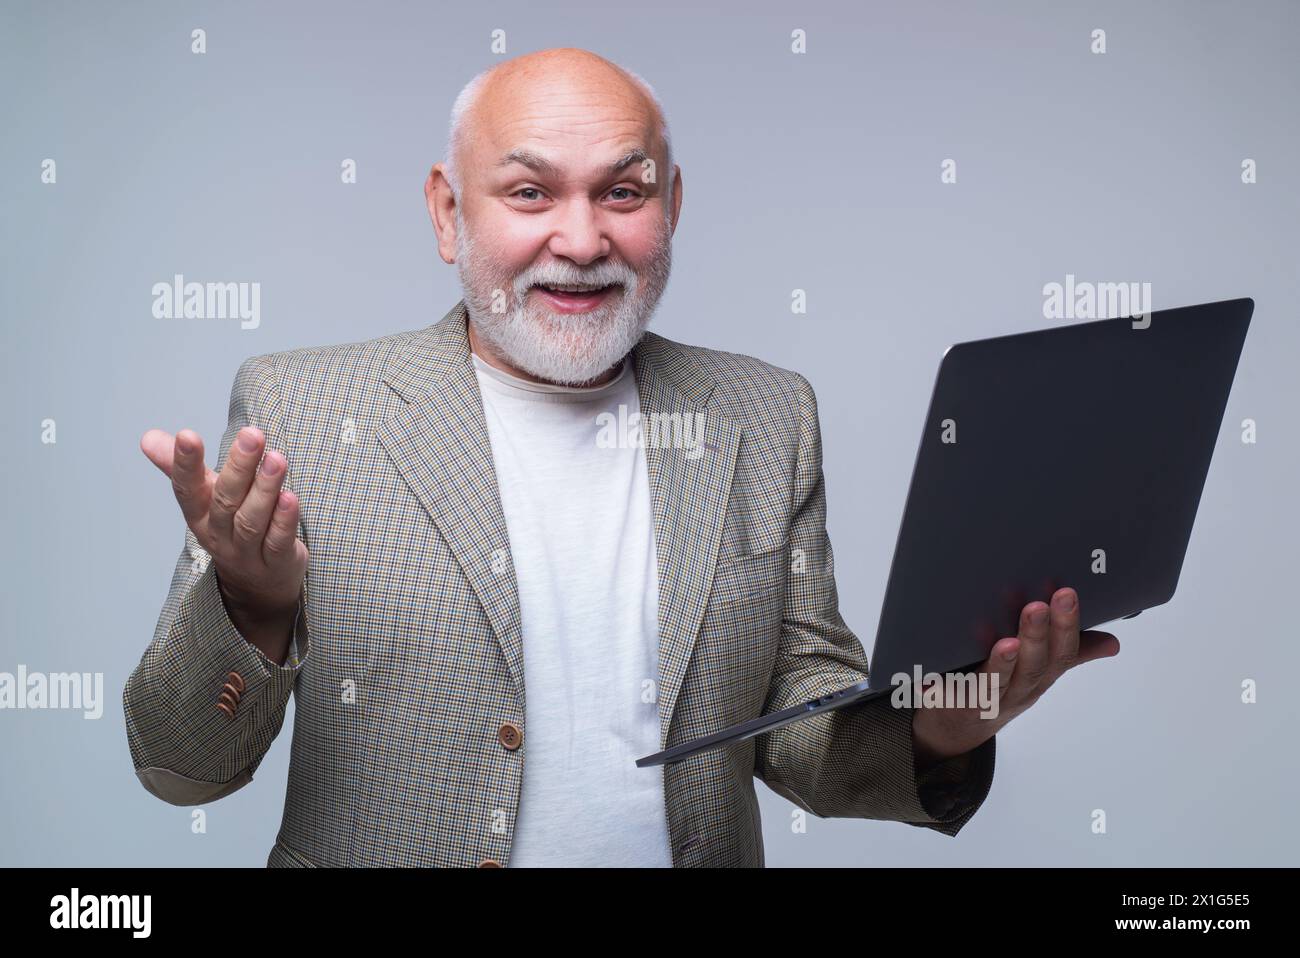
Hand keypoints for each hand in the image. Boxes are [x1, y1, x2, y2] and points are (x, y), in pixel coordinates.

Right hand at [140, 426, 307, 630]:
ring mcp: (247, 551)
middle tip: (252, 435)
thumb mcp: (205, 499)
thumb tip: (148, 436)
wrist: (257, 585)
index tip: (186, 435)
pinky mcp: (277, 562)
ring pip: (252, 520)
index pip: (187, 489)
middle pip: (225, 501)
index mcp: (198, 515)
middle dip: (239, 467)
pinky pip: (278, 541)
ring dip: (266, 488)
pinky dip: (284, 520)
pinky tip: (291, 497)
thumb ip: (183, 468)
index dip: (184, 464)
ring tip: (277, 459)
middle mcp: (219, 534)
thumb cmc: (231, 528)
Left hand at [911, 587, 1119, 766]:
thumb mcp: (1040, 670)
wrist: (957, 725)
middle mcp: (1018, 689)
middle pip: (1034, 666)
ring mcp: (987, 700)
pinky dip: (954, 686)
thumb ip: (1072, 652)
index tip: (1067, 593)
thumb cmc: (1002, 686)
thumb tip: (1111, 642)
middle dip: (1037, 636)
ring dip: (1004, 662)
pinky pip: (955, 697)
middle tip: (1038, 606)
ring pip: (998, 683)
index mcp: (1040, 675)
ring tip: (1007, 643)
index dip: (1067, 625)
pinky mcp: (955, 705)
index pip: (1062, 651)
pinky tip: (942, 675)